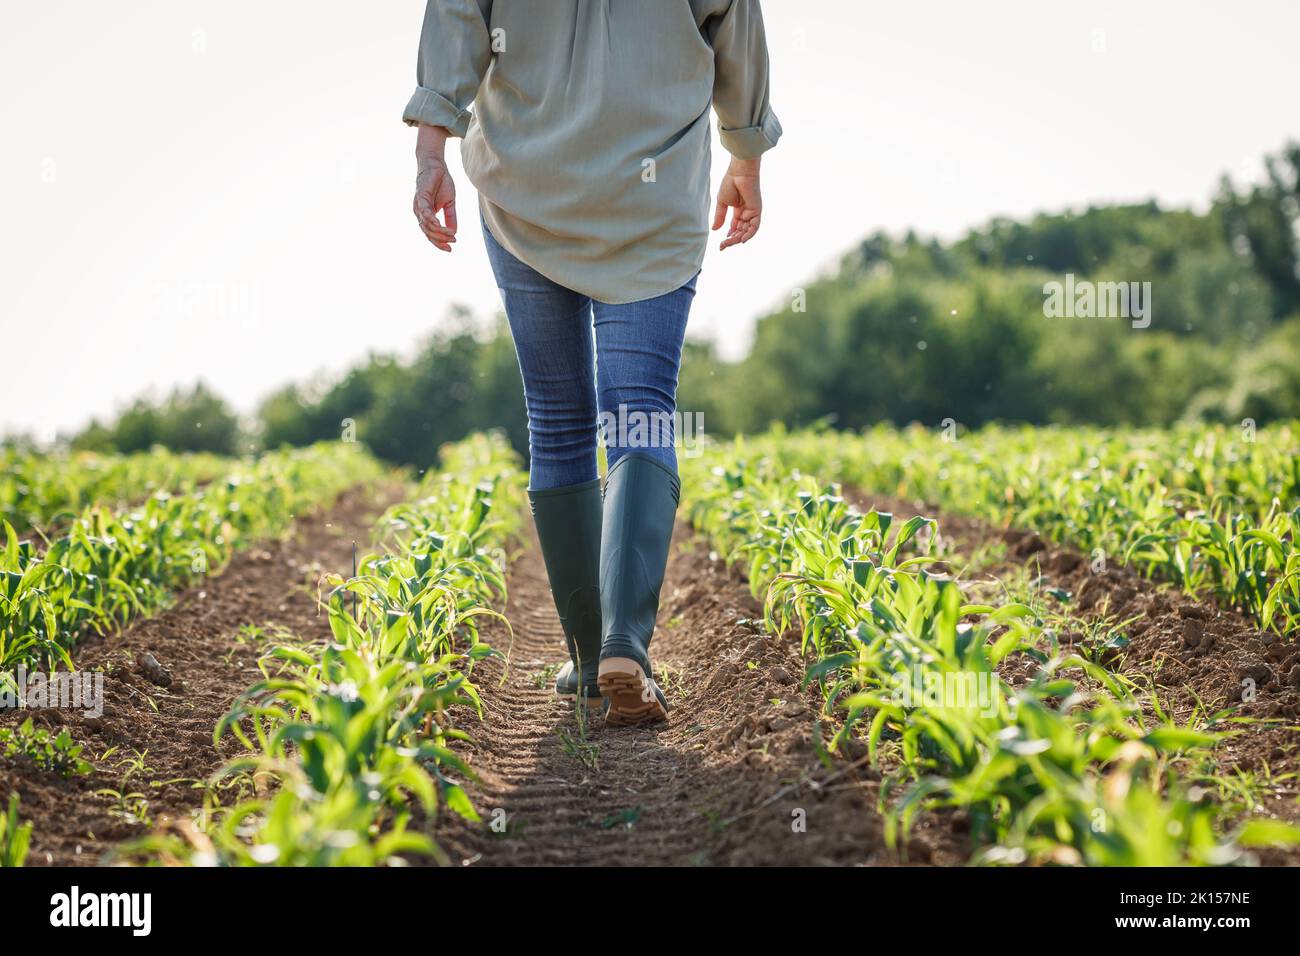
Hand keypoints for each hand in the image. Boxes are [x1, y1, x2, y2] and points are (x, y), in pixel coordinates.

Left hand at [413, 125, 456, 251]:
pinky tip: (438, 225)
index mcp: (426, 215)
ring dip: (439, 231)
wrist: (436, 165)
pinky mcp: (420, 196)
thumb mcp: (450, 203)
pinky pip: (424, 211)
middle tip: (453, 242)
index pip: (431, 234)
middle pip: (428, 232)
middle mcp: (420, 212)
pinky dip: (431, 220)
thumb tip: (454, 233)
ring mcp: (419, 205)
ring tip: (451, 235)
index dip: (439, 243)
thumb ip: (451, 217)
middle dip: (440, 240)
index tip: (450, 249)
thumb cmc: (441, 183)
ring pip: (426, 225)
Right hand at [712, 156, 761, 250]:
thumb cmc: (730, 183)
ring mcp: (752, 212)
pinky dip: (749, 234)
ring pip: (747, 231)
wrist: (739, 172)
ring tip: (728, 242)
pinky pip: (754, 227)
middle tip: (723, 245)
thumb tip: (714, 229)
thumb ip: (719, 217)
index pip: (735, 227)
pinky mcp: (757, 211)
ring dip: (738, 239)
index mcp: (738, 210)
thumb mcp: (722, 203)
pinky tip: (742, 240)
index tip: (721, 244)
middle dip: (732, 240)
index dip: (728, 237)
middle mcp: (746, 213)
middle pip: (740, 231)